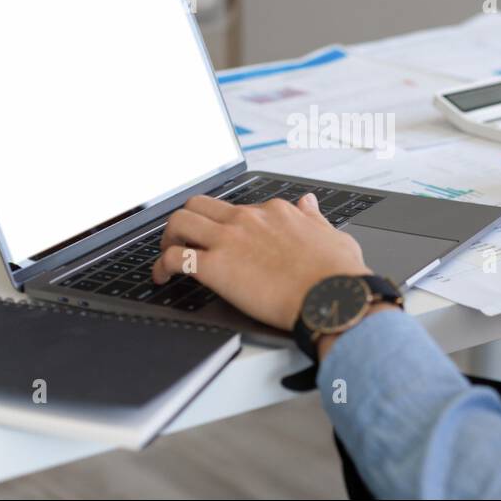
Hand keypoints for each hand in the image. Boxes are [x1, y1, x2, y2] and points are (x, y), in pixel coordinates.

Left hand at [151, 193, 370, 330]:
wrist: (333, 297)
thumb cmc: (337, 274)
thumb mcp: (332, 235)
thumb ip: (315, 218)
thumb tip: (309, 203)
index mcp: (276, 212)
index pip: (240, 208)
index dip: (228, 225)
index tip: (226, 238)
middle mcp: (249, 219)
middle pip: (201, 204)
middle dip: (188, 220)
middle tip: (185, 239)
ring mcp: (230, 239)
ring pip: (180, 221)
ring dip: (169, 237)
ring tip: (169, 253)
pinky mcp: (216, 267)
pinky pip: (174, 257)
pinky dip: (162, 266)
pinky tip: (162, 277)